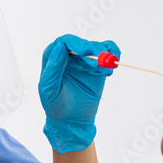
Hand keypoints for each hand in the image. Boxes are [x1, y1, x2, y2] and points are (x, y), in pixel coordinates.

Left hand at [39, 34, 120, 152]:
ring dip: (103, 57)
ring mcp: (84, 60)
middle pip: (83, 43)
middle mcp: (68, 56)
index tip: (86, 53)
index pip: (64, 42)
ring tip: (105, 72)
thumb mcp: (49, 90)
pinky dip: (113, 54)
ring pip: (97, 47)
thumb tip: (60, 47)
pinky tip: (111, 67)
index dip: (76, 43)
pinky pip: (108, 52)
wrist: (71, 120)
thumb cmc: (56, 106)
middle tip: (98, 66)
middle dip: (93, 52)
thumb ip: (53, 69)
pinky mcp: (97, 67)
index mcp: (53, 59)